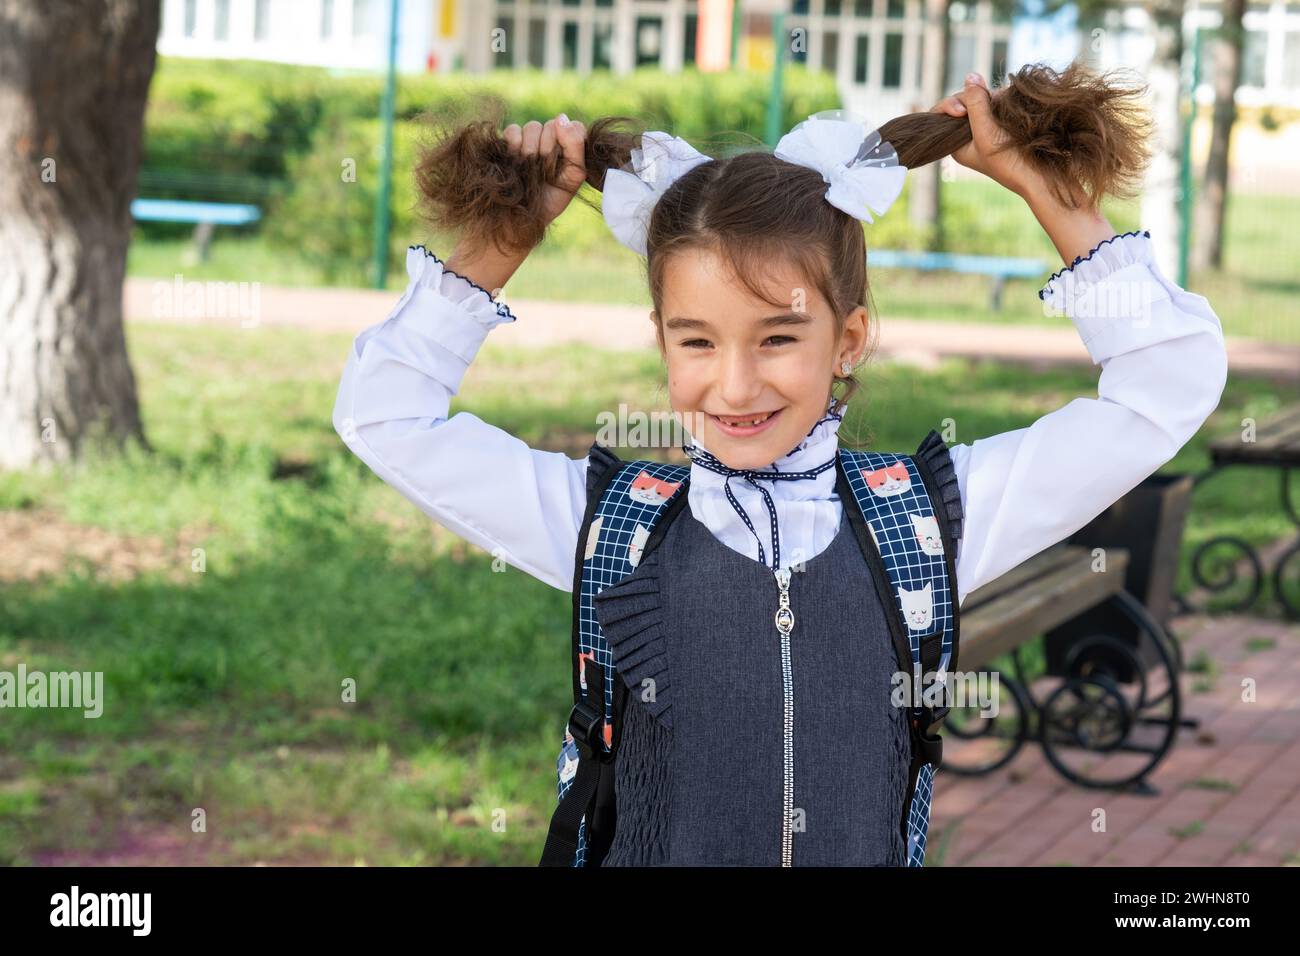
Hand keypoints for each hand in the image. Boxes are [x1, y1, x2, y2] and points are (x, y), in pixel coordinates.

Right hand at [503, 113, 587, 226]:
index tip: (563, 162)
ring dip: (531, 150)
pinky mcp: (507, 140)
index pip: (573, 126)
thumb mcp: (572, 177)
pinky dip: (514, 146)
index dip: (568, 141)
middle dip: (548, 150)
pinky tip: (514, 161)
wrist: (519, 218)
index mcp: (568, 147)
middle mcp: (549, 139)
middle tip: (544, 172)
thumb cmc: (549, 201)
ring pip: (532, 126)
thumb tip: (561, 117)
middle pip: (551, 125)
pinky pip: (513, 131)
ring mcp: (528, 139)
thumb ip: (575, 146)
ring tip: (528, 170)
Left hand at [930, 72, 1057, 202]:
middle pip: (965, 101)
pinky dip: (1005, 99)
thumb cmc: (1008, 161)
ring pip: (985, 99)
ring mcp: (989, 127)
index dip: (950, 104)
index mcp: (957, 143)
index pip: (942, 113)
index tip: (961, 110)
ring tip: (1005, 107)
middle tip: (991, 104)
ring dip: (994, 97)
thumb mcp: (985, 133)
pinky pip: (1000, 102)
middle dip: (976, 97)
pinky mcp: (1006, 122)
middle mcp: (971, 134)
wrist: (1040, 176)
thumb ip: (975, 104)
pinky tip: (1012, 104)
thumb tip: (971, 76)